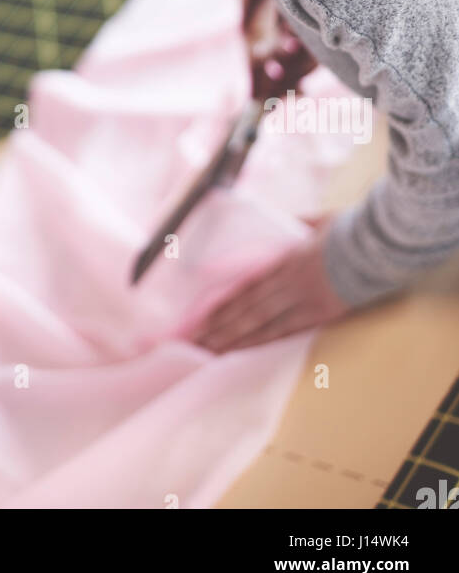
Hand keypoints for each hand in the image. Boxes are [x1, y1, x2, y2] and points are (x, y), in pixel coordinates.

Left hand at [189, 218, 349, 352]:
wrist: (377, 244)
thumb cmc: (348, 229)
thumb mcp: (316, 221)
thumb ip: (298, 224)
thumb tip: (288, 221)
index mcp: (284, 258)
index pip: (246, 285)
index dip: (223, 303)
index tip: (202, 315)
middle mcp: (288, 281)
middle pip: (248, 308)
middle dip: (221, 326)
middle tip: (196, 341)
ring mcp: (304, 299)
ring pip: (263, 323)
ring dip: (237, 338)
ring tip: (213, 351)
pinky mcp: (322, 313)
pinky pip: (289, 331)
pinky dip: (267, 341)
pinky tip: (250, 350)